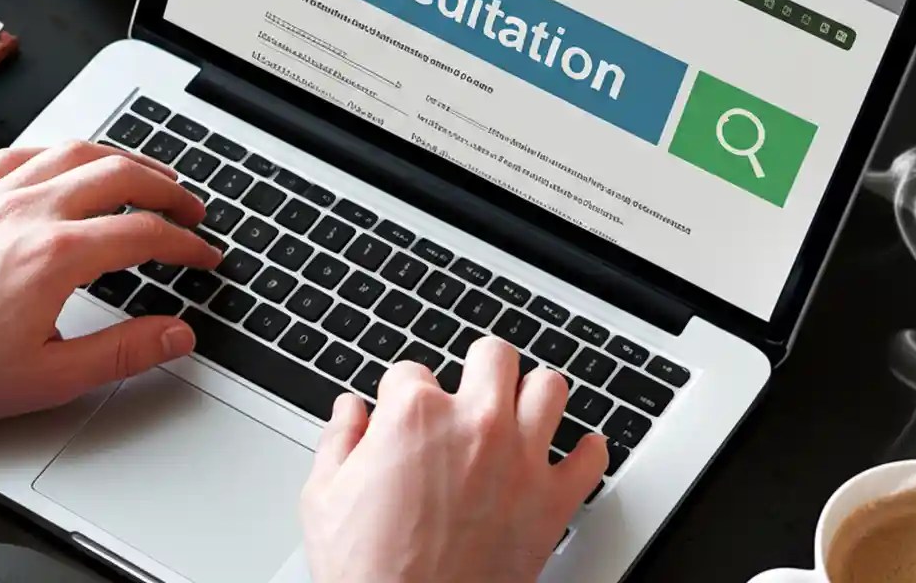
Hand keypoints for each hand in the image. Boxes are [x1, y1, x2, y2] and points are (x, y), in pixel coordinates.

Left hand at [0, 142, 220, 425]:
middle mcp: (29, 214)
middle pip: (120, 175)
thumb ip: (126, 352)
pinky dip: (58, 153)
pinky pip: (21, 155)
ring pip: (74, 152)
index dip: (186, 244)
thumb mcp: (53, 377)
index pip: (144, 234)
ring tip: (147, 175)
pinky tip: (70, 163)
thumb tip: (178, 335)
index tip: (203, 255)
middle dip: (168, 188)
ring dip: (122, 159)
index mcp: (56, 257)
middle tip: (191, 209)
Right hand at [301, 338, 608, 582]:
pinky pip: (592, 459)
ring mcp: (521, 460)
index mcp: (415, 416)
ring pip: (550, 387)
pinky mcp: (553, 501)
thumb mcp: (323, 498)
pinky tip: (572, 455)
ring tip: (519, 411)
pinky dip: (586, 454)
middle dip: (477, 368)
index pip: (410, 371)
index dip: (401, 393)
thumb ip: (339, 440)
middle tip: (469, 390)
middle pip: (493, 355)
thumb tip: (349, 411)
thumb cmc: (368, 572)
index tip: (402, 414)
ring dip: (533, 396)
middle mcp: (475, 425)